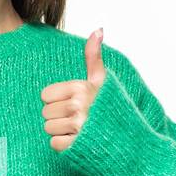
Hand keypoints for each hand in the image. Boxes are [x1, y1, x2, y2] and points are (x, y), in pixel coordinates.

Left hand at [41, 28, 104, 151]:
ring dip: (61, 132)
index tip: (74, 103)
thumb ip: (94, 57)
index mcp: (81, 88)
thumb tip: (98, 29)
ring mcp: (78, 126)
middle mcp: (79, 105)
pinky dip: (65, 145)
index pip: (46, 95)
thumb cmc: (111, 108)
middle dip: (59, 117)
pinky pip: (54, 144)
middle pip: (46, 113)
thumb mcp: (102, 81)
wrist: (129, 140)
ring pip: (49, 128)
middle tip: (78, 118)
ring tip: (79, 130)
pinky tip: (79, 141)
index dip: (57, 101)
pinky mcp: (77, 145)